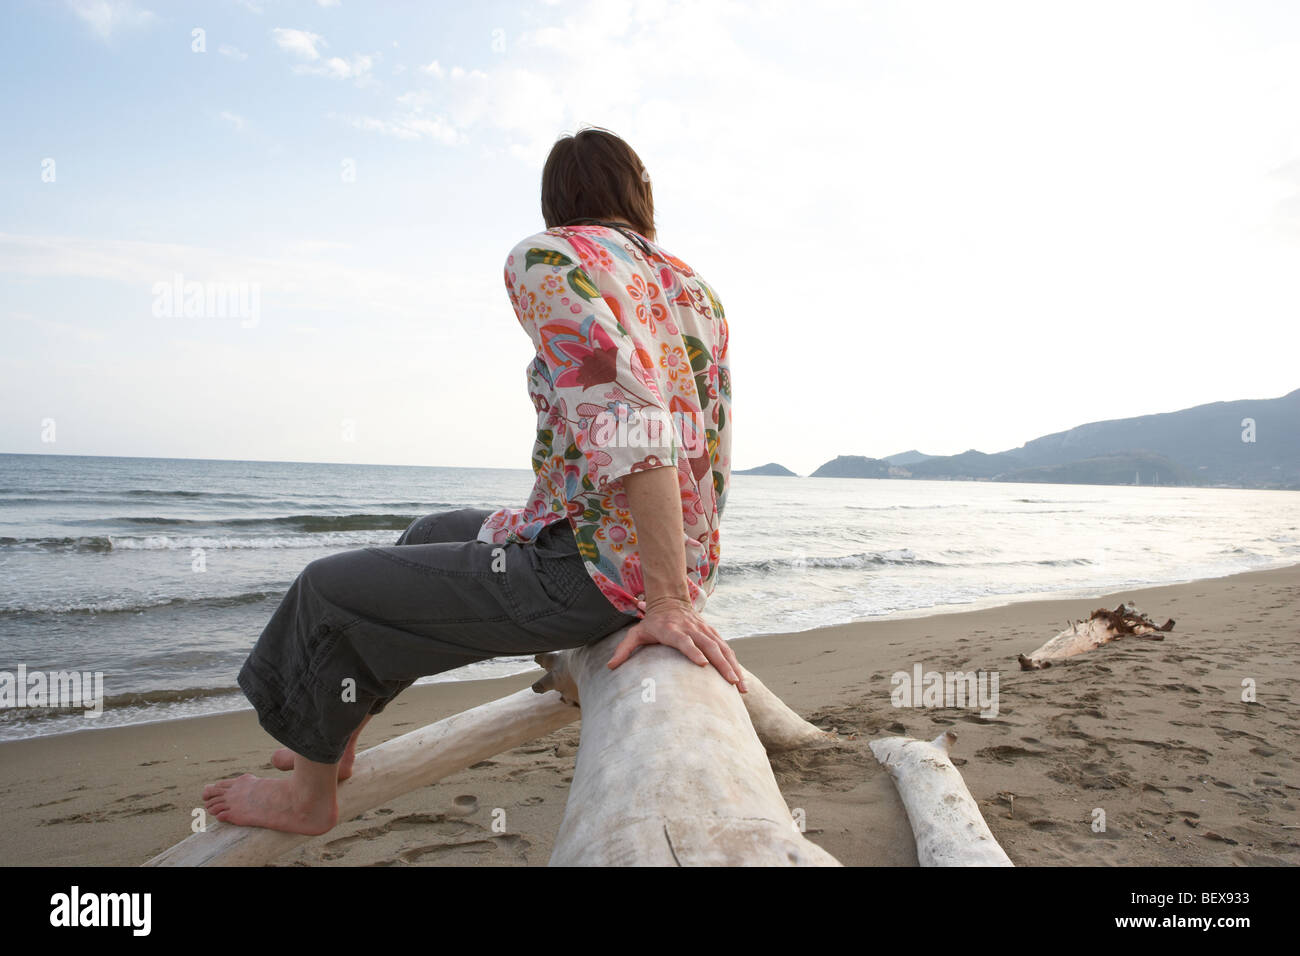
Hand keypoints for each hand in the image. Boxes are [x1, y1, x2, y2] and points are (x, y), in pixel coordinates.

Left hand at [609, 598, 746, 692]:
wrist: (670, 600)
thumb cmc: (651, 622)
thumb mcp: (636, 633)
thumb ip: (624, 649)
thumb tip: (610, 666)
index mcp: (672, 630)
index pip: (684, 641)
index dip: (693, 651)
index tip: (702, 664)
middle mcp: (691, 629)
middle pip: (709, 646)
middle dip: (722, 664)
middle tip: (731, 682)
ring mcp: (704, 631)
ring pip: (722, 648)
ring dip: (733, 666)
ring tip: (740, 686)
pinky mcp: (712, 633)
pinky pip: (726, 648)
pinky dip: (734, 662)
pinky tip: (740, 679)